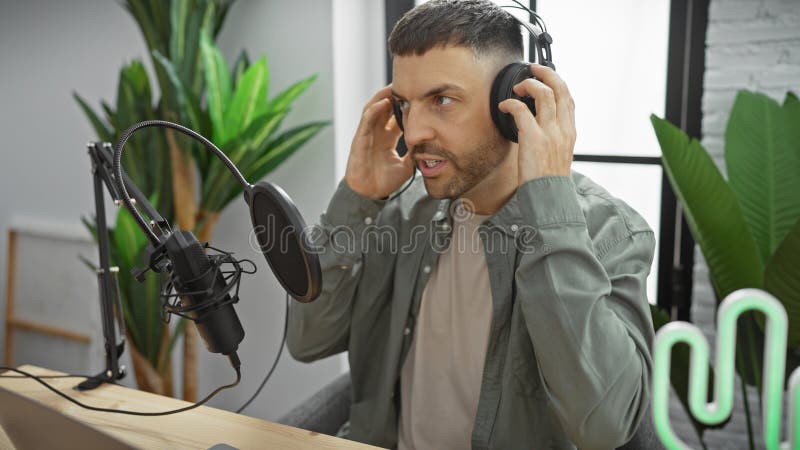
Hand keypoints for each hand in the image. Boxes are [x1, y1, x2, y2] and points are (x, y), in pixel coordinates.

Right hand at [344, 85, 414, 198]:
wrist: (369, 194)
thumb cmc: (384, 181)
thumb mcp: (407, 166)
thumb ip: (416, 155)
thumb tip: (432, 148)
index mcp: (387, 138)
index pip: (396, 116)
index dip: (406, 106)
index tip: (419, 96)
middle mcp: (377, 133)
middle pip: (385, 108)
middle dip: (395, 96)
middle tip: (409, 84)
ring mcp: (367, 134)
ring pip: (374, 108)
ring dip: (383, 96)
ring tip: (395, 85)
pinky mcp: (360, 139)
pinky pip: (366, 120)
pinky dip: (375, 109)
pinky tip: (384, 101)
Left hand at [498, 64, 575, 183]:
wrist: (549, 198)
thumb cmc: (549, 181)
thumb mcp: (558, 156)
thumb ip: (553, 139)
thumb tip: (538, 127)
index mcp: (570, 133)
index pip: (569, 99)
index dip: (557, 84)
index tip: (546, 78)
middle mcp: (563, 129)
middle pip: (560, 89)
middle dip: (545, 74)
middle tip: (532, 70)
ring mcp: (550, 132)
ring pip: (544, 94)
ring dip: (528, 85)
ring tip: (517, 87)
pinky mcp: (534, 138)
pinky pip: (521, 110)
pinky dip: (511, 104)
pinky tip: (504, 106)